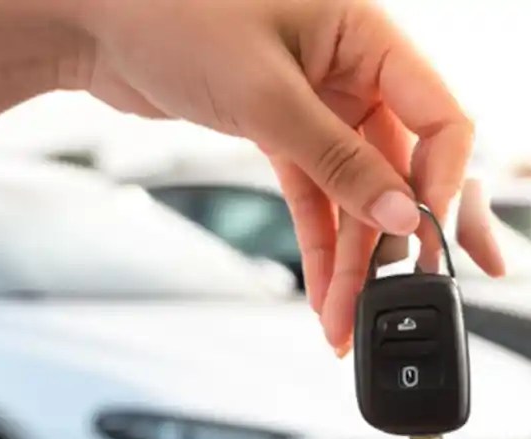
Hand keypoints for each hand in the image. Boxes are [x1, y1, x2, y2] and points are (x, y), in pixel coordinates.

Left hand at [66, 0, 505, 352]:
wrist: (88, 20)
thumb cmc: (170, 16)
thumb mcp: (266, 95)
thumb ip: (340, 159)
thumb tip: (402, 215)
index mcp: (367, 33)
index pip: (440, 116)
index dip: (441, 185)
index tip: (427, 244)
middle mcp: (352, 65)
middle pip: (397, 168)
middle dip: (388, 241)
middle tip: (389, 302)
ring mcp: (319, 98)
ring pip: (354, 191)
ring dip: (350, 255)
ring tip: (341, 317)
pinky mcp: (281, 127)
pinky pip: (315, 193)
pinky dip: (318, 240)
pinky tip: (325, 288)